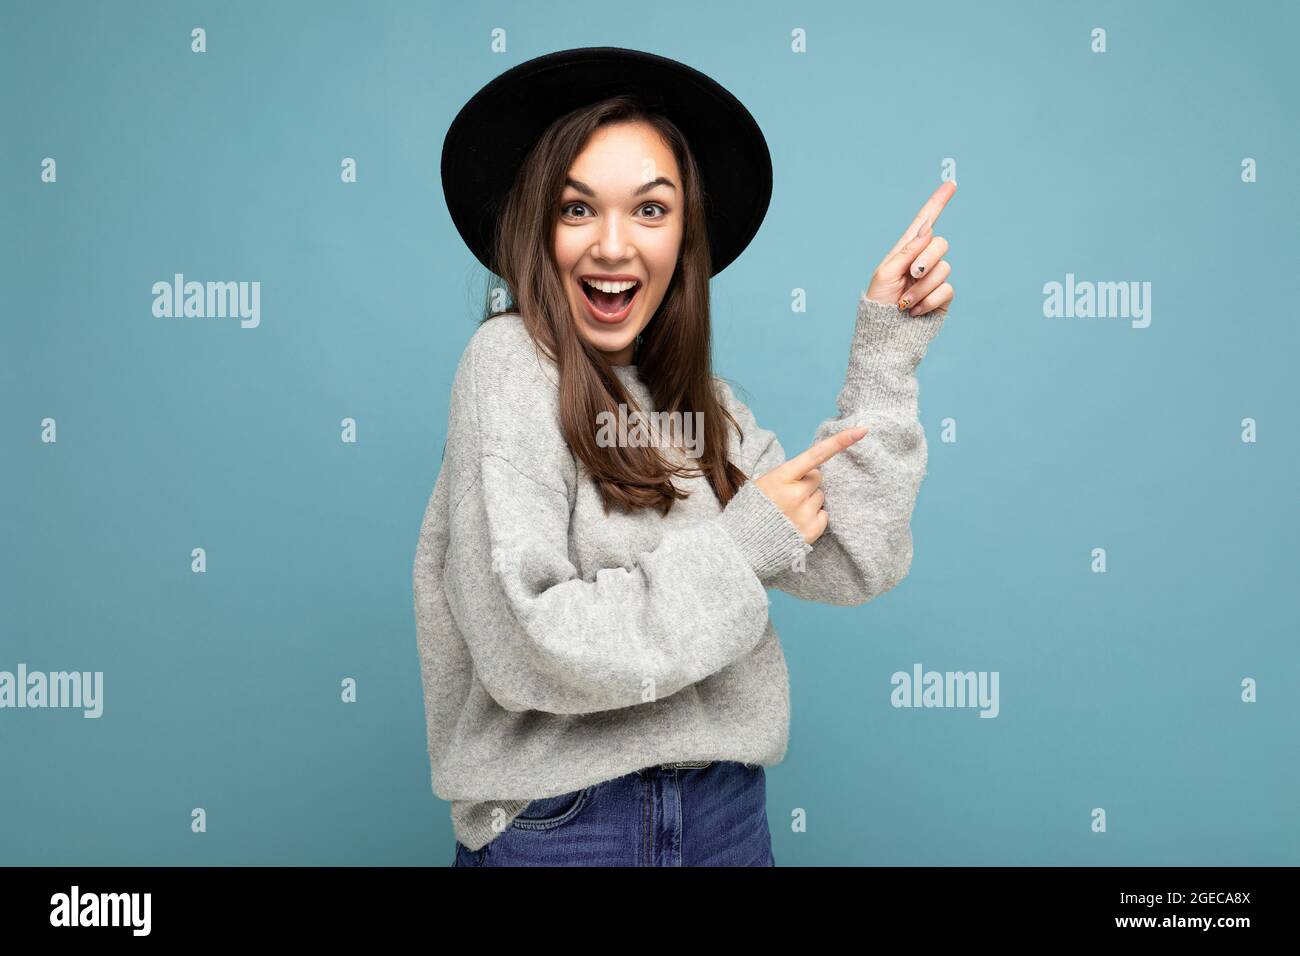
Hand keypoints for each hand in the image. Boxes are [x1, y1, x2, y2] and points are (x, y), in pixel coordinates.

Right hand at [753, 426, 868, 545]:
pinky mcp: (811, 531)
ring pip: (821, 496)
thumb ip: (789, 475)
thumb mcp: (763, 483)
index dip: (840, 441)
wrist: (741, 544)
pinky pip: (824, 514)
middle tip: (788, 495)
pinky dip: (814, 517)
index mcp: (780, 477)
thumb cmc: (752, 509)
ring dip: (809, 501)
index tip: (862, 430)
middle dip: (807, 483)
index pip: (815, 455)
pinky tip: (796, 522)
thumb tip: (816, 472)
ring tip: (789, 512)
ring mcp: (804, 514)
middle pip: (818, 477)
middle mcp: (794, 494)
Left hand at [865, 181, 956, 316]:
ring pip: (943, 269)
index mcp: (905, 251)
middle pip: (940, 244)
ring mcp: (933, 279)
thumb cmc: (879, 303)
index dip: (938, 203)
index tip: (951, 184)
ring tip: (904, 302)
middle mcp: (922, 261)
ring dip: (921, 287)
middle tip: (911, 274)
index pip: (925, 222)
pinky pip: (947, 289)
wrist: (884, 334)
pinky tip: (914, 311)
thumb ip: (907, 251)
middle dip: (925, 259)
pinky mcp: (942, 297)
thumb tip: (928, 228)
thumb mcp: (886, 273)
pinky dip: (929, 301)